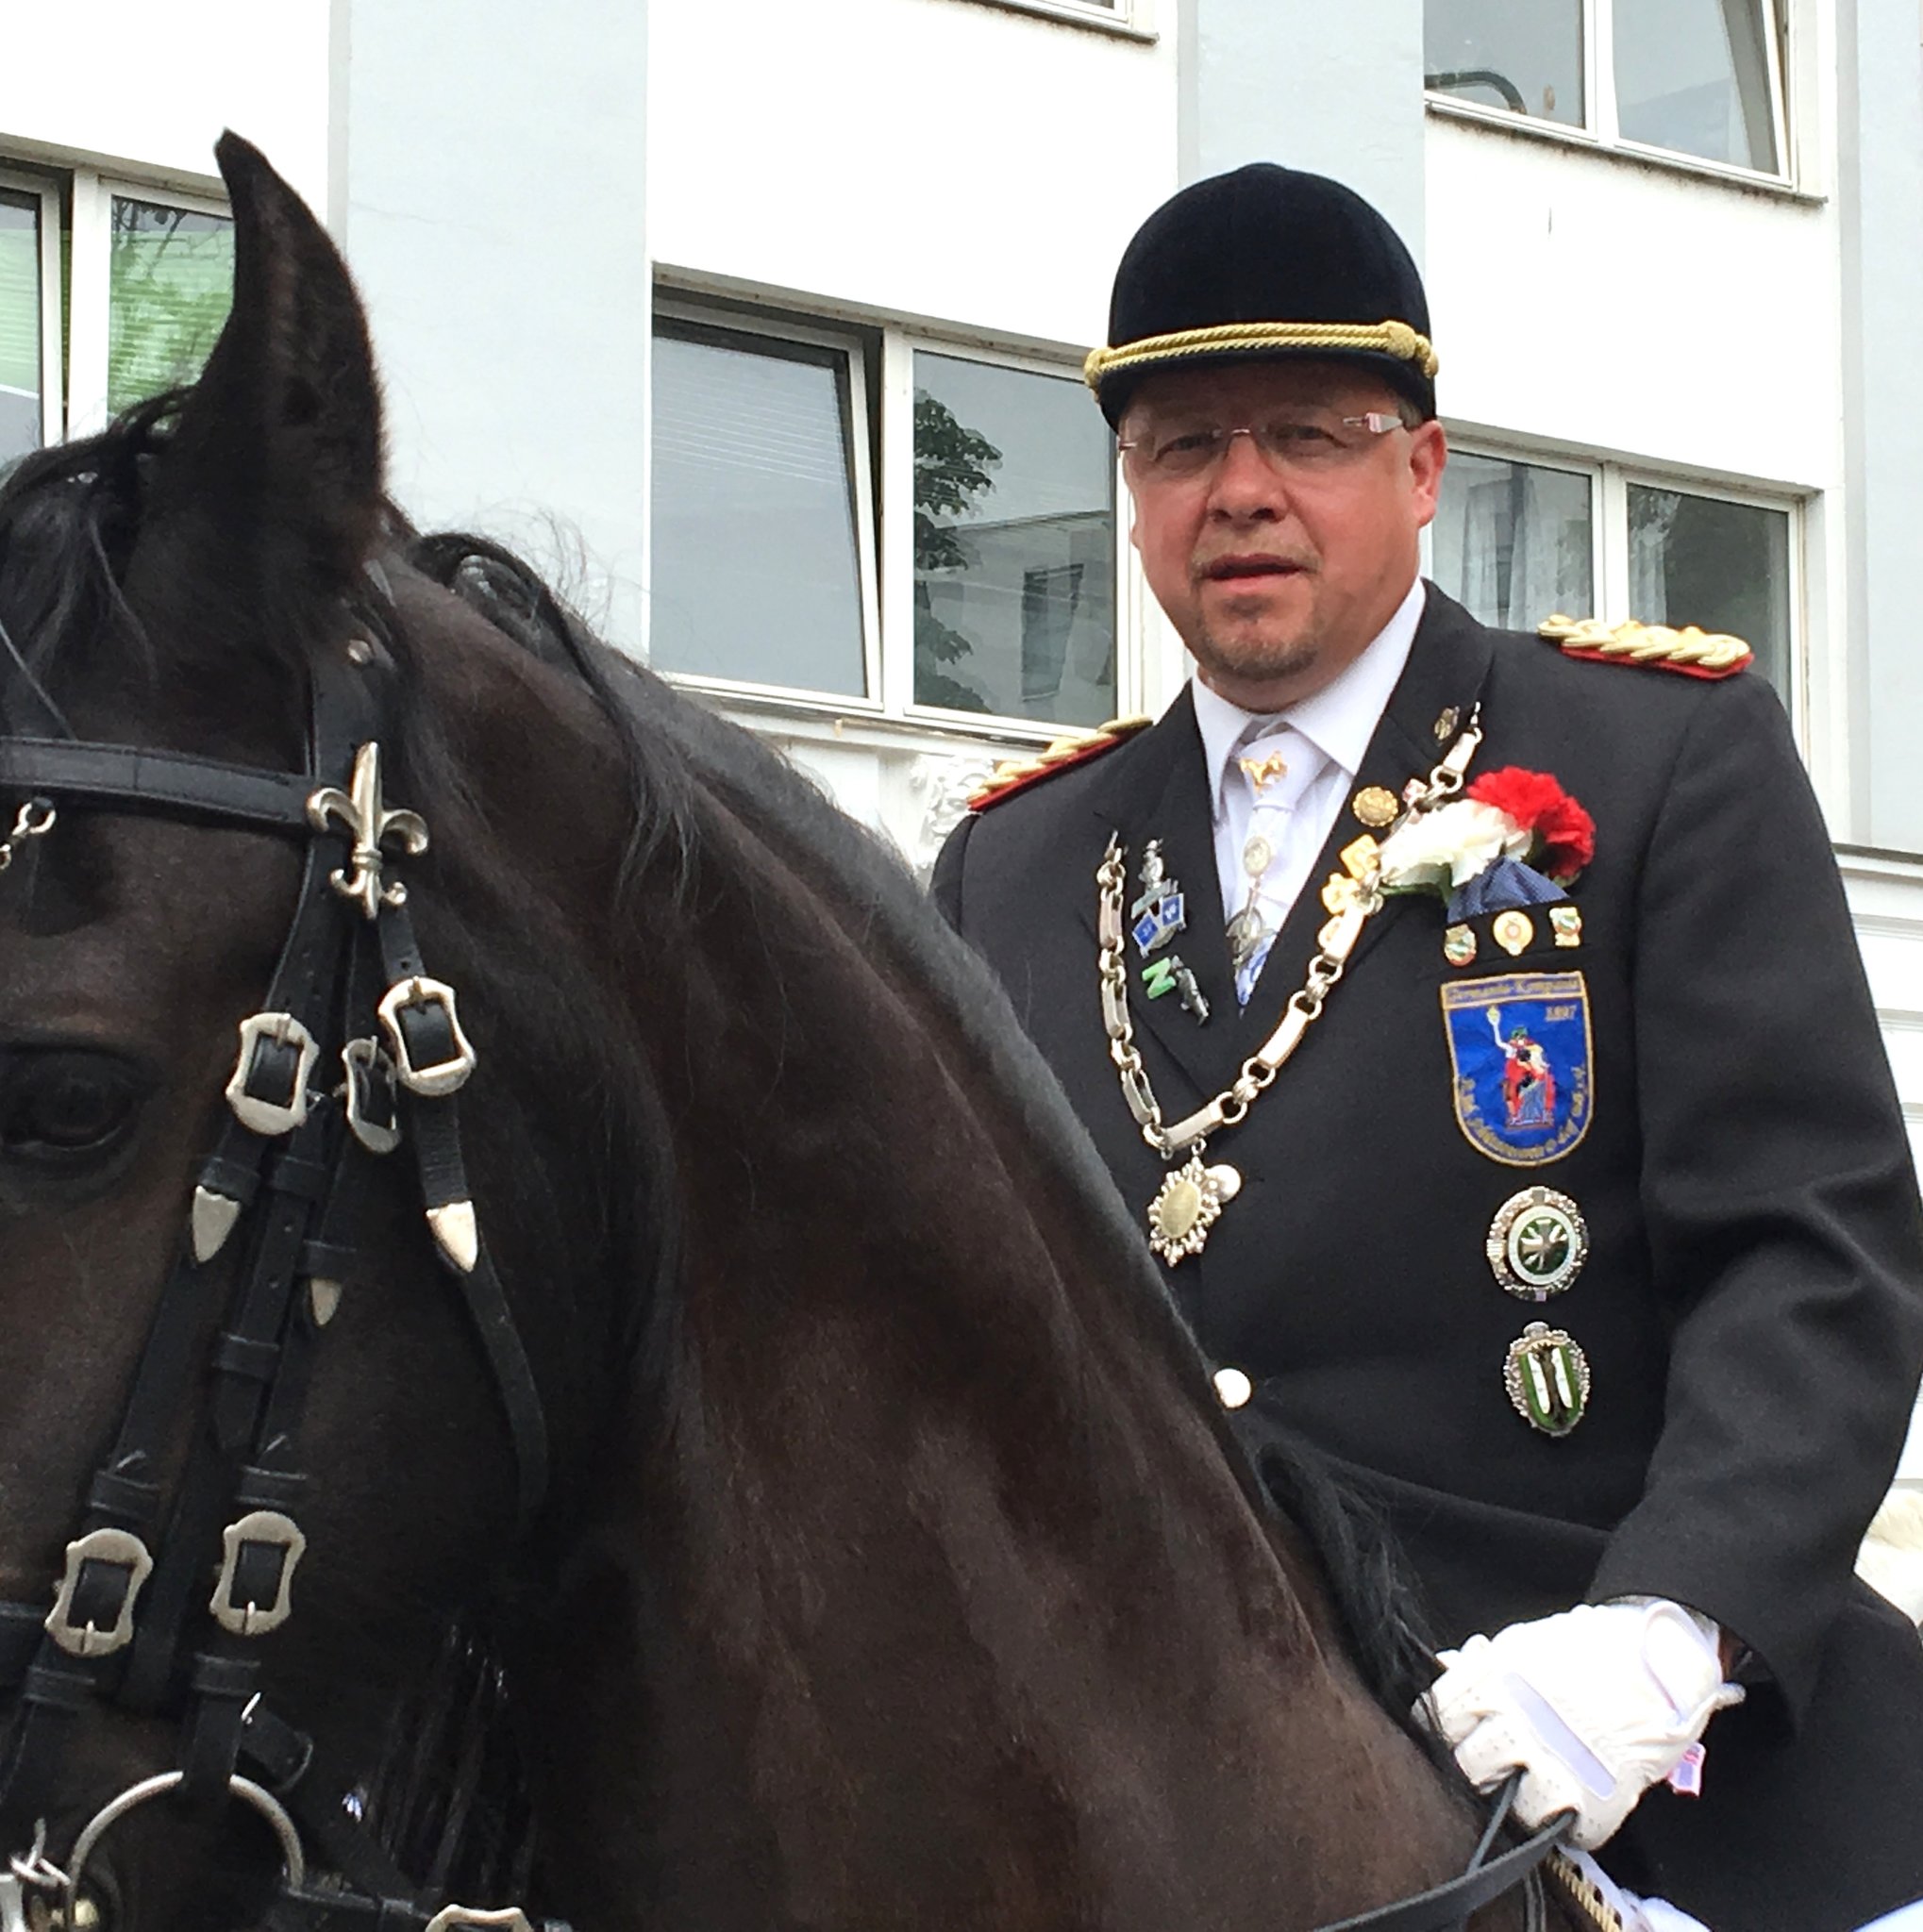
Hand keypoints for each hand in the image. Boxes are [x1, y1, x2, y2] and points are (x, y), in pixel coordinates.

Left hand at [1421, 1600, 1743, 1848]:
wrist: (1662, 1653)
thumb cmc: (1593, 1645)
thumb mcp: (1527, 1642)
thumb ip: (1486, 1664)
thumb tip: (1448, 1667)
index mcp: (1495, 1679)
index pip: (1441, 1718)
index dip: (1449, 1729)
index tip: (1459, 1735)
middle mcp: (1518, 1721)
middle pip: (1471, 1767)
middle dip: (1481, 1768)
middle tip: (1501, 1765)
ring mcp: (1558, 1762)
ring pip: (1517, 1809)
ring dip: (1527, 1803)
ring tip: (1540, 1787)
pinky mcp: (1601, 1798)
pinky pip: (1574, 1832)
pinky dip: (1577, 1824)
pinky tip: (1581, 1800)